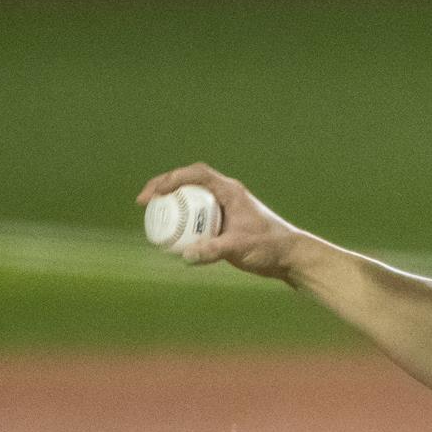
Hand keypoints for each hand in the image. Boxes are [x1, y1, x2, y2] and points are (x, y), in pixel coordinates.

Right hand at [136, 163, 302, 278]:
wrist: (288, 257)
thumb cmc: (269, 247)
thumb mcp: (240, 247)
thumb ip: (214, 250)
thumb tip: (186, 256)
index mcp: (230, 191)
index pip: (196, 175)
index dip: (171, 179)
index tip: (153, 193)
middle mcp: (225, 195)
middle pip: (188, 182)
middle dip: (163, 187)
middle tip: (143, 201)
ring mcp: (223, 208)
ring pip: (191, 199)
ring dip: (170, 203)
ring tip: (151, 214)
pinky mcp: (223, 223)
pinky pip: (196, 216)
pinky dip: (180, 220)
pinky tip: (169, 234)